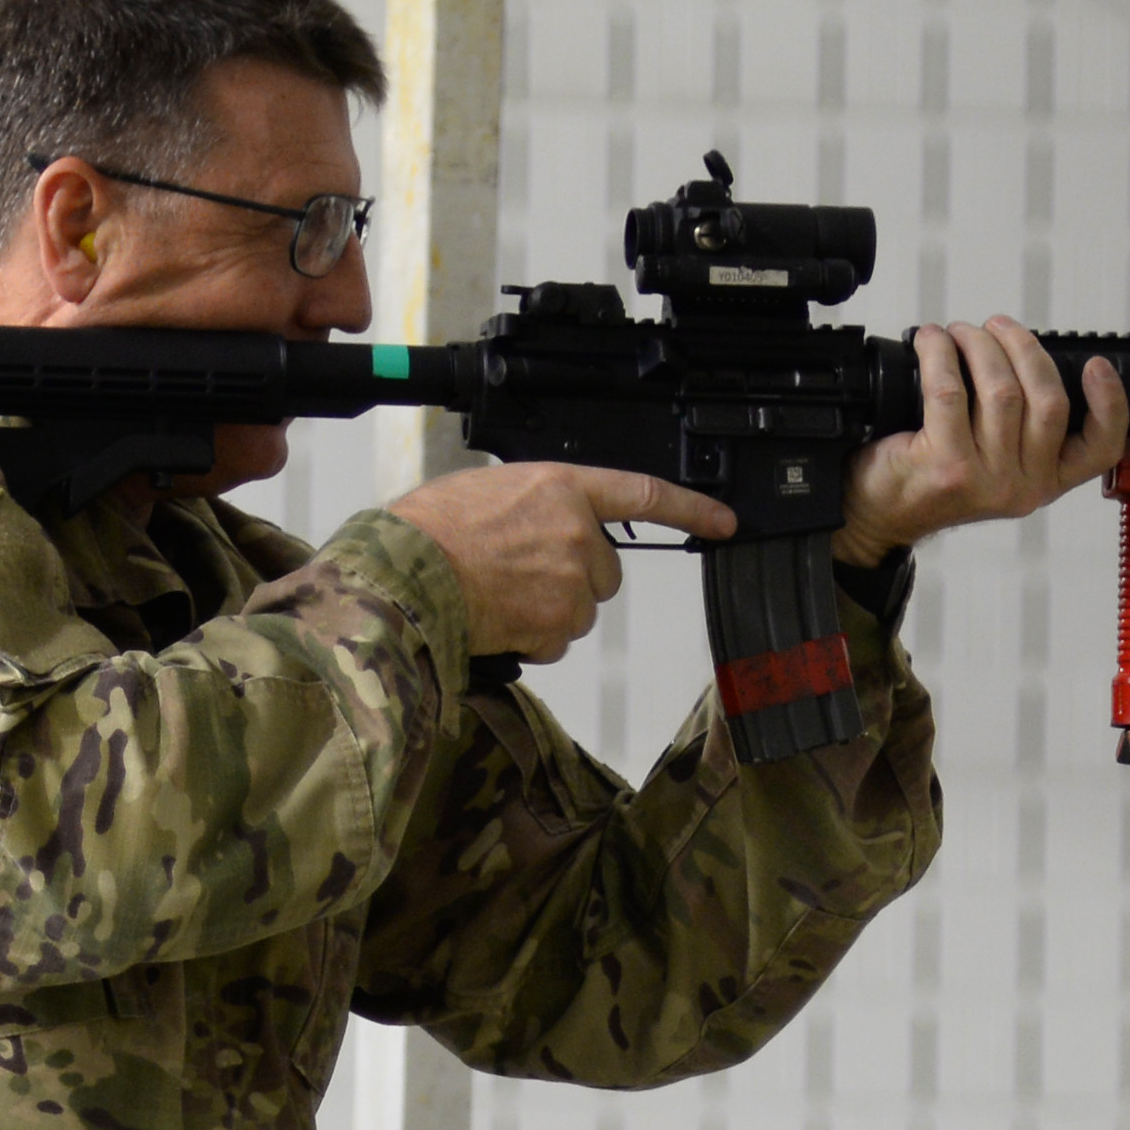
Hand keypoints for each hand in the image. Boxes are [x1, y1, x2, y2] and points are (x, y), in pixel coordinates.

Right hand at [390, 461, 733, 660]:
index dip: (690, 509)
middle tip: (519, 576)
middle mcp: (578, 533)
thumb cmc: (430, 530)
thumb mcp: (489, 491)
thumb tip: (538, 528)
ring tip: (497, 595)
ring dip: (547, 611)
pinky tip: (496, 619)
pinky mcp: (557, 625)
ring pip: (578, 611)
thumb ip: (534, 506)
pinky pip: (555, 641)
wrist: (406, 573)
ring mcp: (571, 582)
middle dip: (573, 580)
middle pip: (604, 572)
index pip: (643, 494)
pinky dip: (530, 638)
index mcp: (563, 488)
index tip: (723, 521)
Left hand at [832, 321, 1126, 559]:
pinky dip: (940, 354)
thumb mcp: (994, 460)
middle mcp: (1024, 486)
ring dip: (978, 345)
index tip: (1096, 365)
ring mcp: (987, 480)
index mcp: (1045, 481)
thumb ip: (1022, 423)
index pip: (1100, 449)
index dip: (1110, 403)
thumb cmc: (932, 478)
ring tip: (959, 333)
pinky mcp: (948, 468)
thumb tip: (1023, 353)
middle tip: (994, 327)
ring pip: (1002, 390)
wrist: (877, 514)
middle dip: (1022, 347)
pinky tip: (931, 342)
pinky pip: (951, 391)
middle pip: (1049, 400)